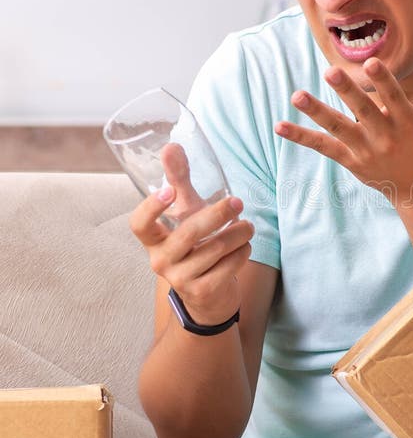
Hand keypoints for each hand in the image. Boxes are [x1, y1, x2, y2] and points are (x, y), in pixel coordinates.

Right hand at [128, 143, 253, 324]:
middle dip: (218, 214)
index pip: (139, 224)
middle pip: (189, 233)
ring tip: (248, 226)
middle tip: (238, 201)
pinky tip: (244, 246)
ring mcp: (180, 279)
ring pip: (215, 249)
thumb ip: (178, 181)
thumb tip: (171, 145)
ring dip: (239, 233)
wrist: (208, 292)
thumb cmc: (194, 243)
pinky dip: (243, 252)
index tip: (168, 192)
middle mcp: (160, 260)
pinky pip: (229, 266)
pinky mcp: (202, 292)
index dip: (151, 208)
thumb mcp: (186, 212)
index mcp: (153, 239)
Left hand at [274, 49, 412, 206]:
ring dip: (317, 114)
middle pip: (364, 111)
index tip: (370, 64)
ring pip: (338, 129)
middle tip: (330, 72)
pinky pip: (323, 147)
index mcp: (408, 120)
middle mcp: (385, 135)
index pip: (394, 97)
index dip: (382, 81)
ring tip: (297, 96)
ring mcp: (366, 149)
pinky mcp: (350, 160)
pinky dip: (302, 137)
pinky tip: (280, 126)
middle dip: (347, 93)